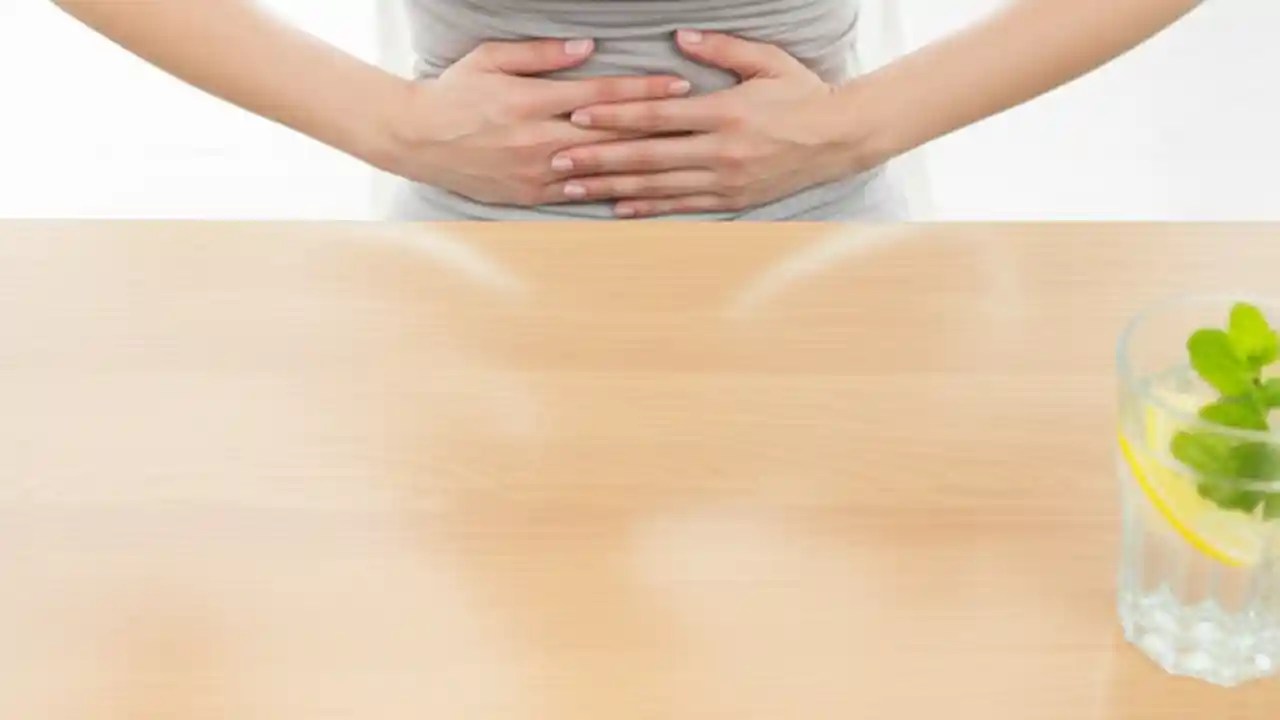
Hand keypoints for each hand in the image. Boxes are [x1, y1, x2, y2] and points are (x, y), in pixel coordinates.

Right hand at [381, 39, 690, 206]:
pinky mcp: (529, 194)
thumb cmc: (455, 92)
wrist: (416, 140)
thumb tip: (588, 48)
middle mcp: (538, 140)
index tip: (678, 84)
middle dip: (658, 126)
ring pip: (601, 169)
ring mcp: (535, 172)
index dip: (643, 89)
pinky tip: (640, 189)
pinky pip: (579, 194)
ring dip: (642, 163)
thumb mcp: (490, 58)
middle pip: (611, 135)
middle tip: (697, 121)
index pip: (600, 95)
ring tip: (680, 157)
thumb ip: (540, 54)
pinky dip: (611, 191)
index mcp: (531, 102)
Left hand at [552, 31, 868, 217]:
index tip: (577, 115)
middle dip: (598, 158)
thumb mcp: (767, 61)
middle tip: (557, 160)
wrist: (841, 138)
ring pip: (657, 186)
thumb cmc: (802, 93)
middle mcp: (720, 151)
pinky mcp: (731, 199)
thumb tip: (678, 36)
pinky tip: (618, 208)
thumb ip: (721, 47)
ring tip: (574, 188)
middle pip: (647, 155)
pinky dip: (648, 208)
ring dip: (612, 188)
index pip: (657, 115)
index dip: (615, 116)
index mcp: (725, 112)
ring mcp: (724, 179)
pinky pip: (681, 205)